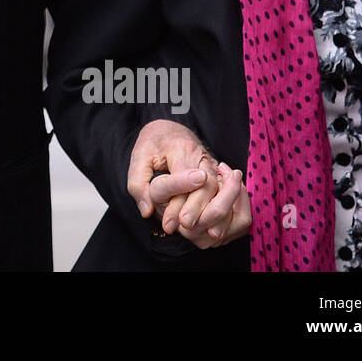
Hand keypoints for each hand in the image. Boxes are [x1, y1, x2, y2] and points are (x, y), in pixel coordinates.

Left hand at [128, 119, 249, 247]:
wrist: (170, 129)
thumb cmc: (153, 143)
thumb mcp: (138, 158)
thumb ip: (138, 183)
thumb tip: (146, 210)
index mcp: (180, 147)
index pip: (184, 178)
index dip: (178, 203)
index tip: (169, 223)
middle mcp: (201, 155)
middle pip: (207, 186)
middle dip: (197, 210)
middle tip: (185, 227)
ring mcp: (212, 164)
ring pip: (219, 191)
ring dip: (212, 213)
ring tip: (202, 232)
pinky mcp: (217, 173)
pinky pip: (223, 192)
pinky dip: (221, 210)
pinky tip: (213, 227)